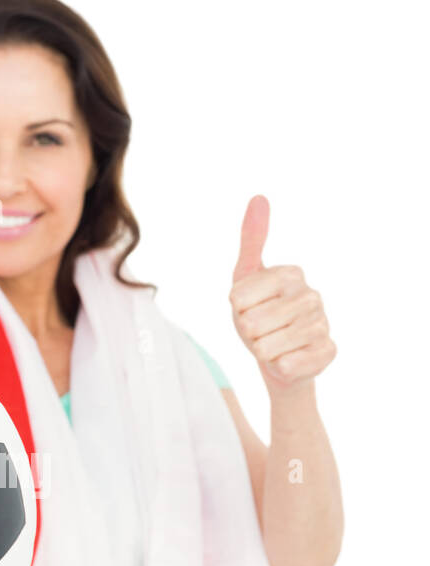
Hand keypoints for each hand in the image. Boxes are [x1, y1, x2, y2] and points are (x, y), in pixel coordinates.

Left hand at [230, 194, 336, 394]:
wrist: (277, 359)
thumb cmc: (258, 315)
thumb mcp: (246, 278)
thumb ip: (252, 240)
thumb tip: (259, 197)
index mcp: (290, 274)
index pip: (238, 297)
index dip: (236, 310)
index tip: (249, 309)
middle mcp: (311, 295)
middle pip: (252, 323)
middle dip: (248, 335)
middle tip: (261, 332)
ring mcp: (323, 323)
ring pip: (268, 347)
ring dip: (263, 352)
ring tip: (274, 345)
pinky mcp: (328, 351)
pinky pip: (288, 365)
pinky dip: (280, 367)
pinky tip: (288, 360)